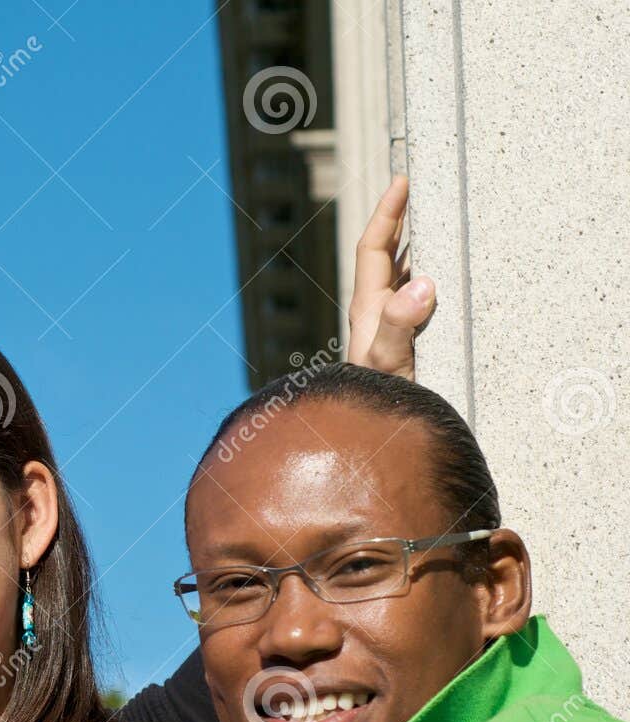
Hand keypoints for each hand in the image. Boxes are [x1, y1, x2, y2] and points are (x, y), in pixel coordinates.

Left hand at [346, 176, 434, 380]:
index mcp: (369, 308)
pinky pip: (423, 300)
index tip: (402, 181)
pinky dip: (436, 278)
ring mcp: (393, 328)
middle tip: (421, 190)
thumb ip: (400, 325)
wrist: (378, 439)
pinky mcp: (411, 343)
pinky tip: (453, 277)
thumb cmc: (379, 400)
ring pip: (405, 276)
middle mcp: (378, 313)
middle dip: (402, 221)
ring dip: (420, 248)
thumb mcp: (389, 361)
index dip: (386, 213)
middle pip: (387, 256)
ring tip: (440, 222)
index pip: (373, 248)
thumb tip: (422, 285)